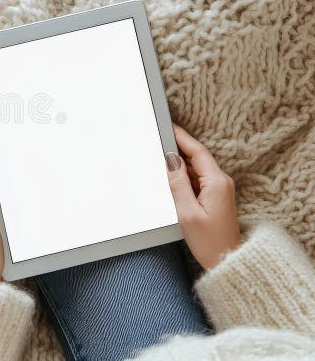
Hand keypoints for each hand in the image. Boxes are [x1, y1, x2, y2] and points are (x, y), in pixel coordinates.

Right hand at [166, 124, 240, 268]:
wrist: (228, 261)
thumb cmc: (209, 241)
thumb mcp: (187, 212)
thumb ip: (178, 183)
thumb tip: (170, 160)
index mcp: (216, 182)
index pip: (197, 152)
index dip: (182, 137)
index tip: (169, 126)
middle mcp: (221, 182)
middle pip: (198, 157)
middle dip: (179, 146)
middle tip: (159, 138)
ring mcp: (220, 189)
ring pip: (198, 167)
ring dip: (181, 161)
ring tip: (161, 155)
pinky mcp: (216, 197)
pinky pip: (199, 178)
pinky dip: (185, 174)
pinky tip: (173, 176)